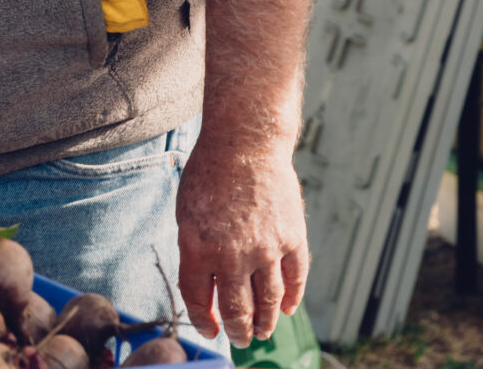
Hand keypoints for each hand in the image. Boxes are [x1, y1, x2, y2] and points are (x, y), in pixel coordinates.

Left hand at [174, 134, 308, 347]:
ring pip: (269, 303)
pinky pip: (295, 280)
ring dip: (266, 323)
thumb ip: (195, 253)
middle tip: (240, 339)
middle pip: (237, 311)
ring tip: (263, 332)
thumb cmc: (209, 176)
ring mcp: (266, 249)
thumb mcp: (187, 215)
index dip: (203, 321)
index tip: (209, 330)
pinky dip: (293, 299)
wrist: (244, 144)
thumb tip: (207, 288)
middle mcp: (232, 255)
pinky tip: (289, 309)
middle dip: (238, 331)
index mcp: (198, 248)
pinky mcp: (292, 240)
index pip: (198, 300)